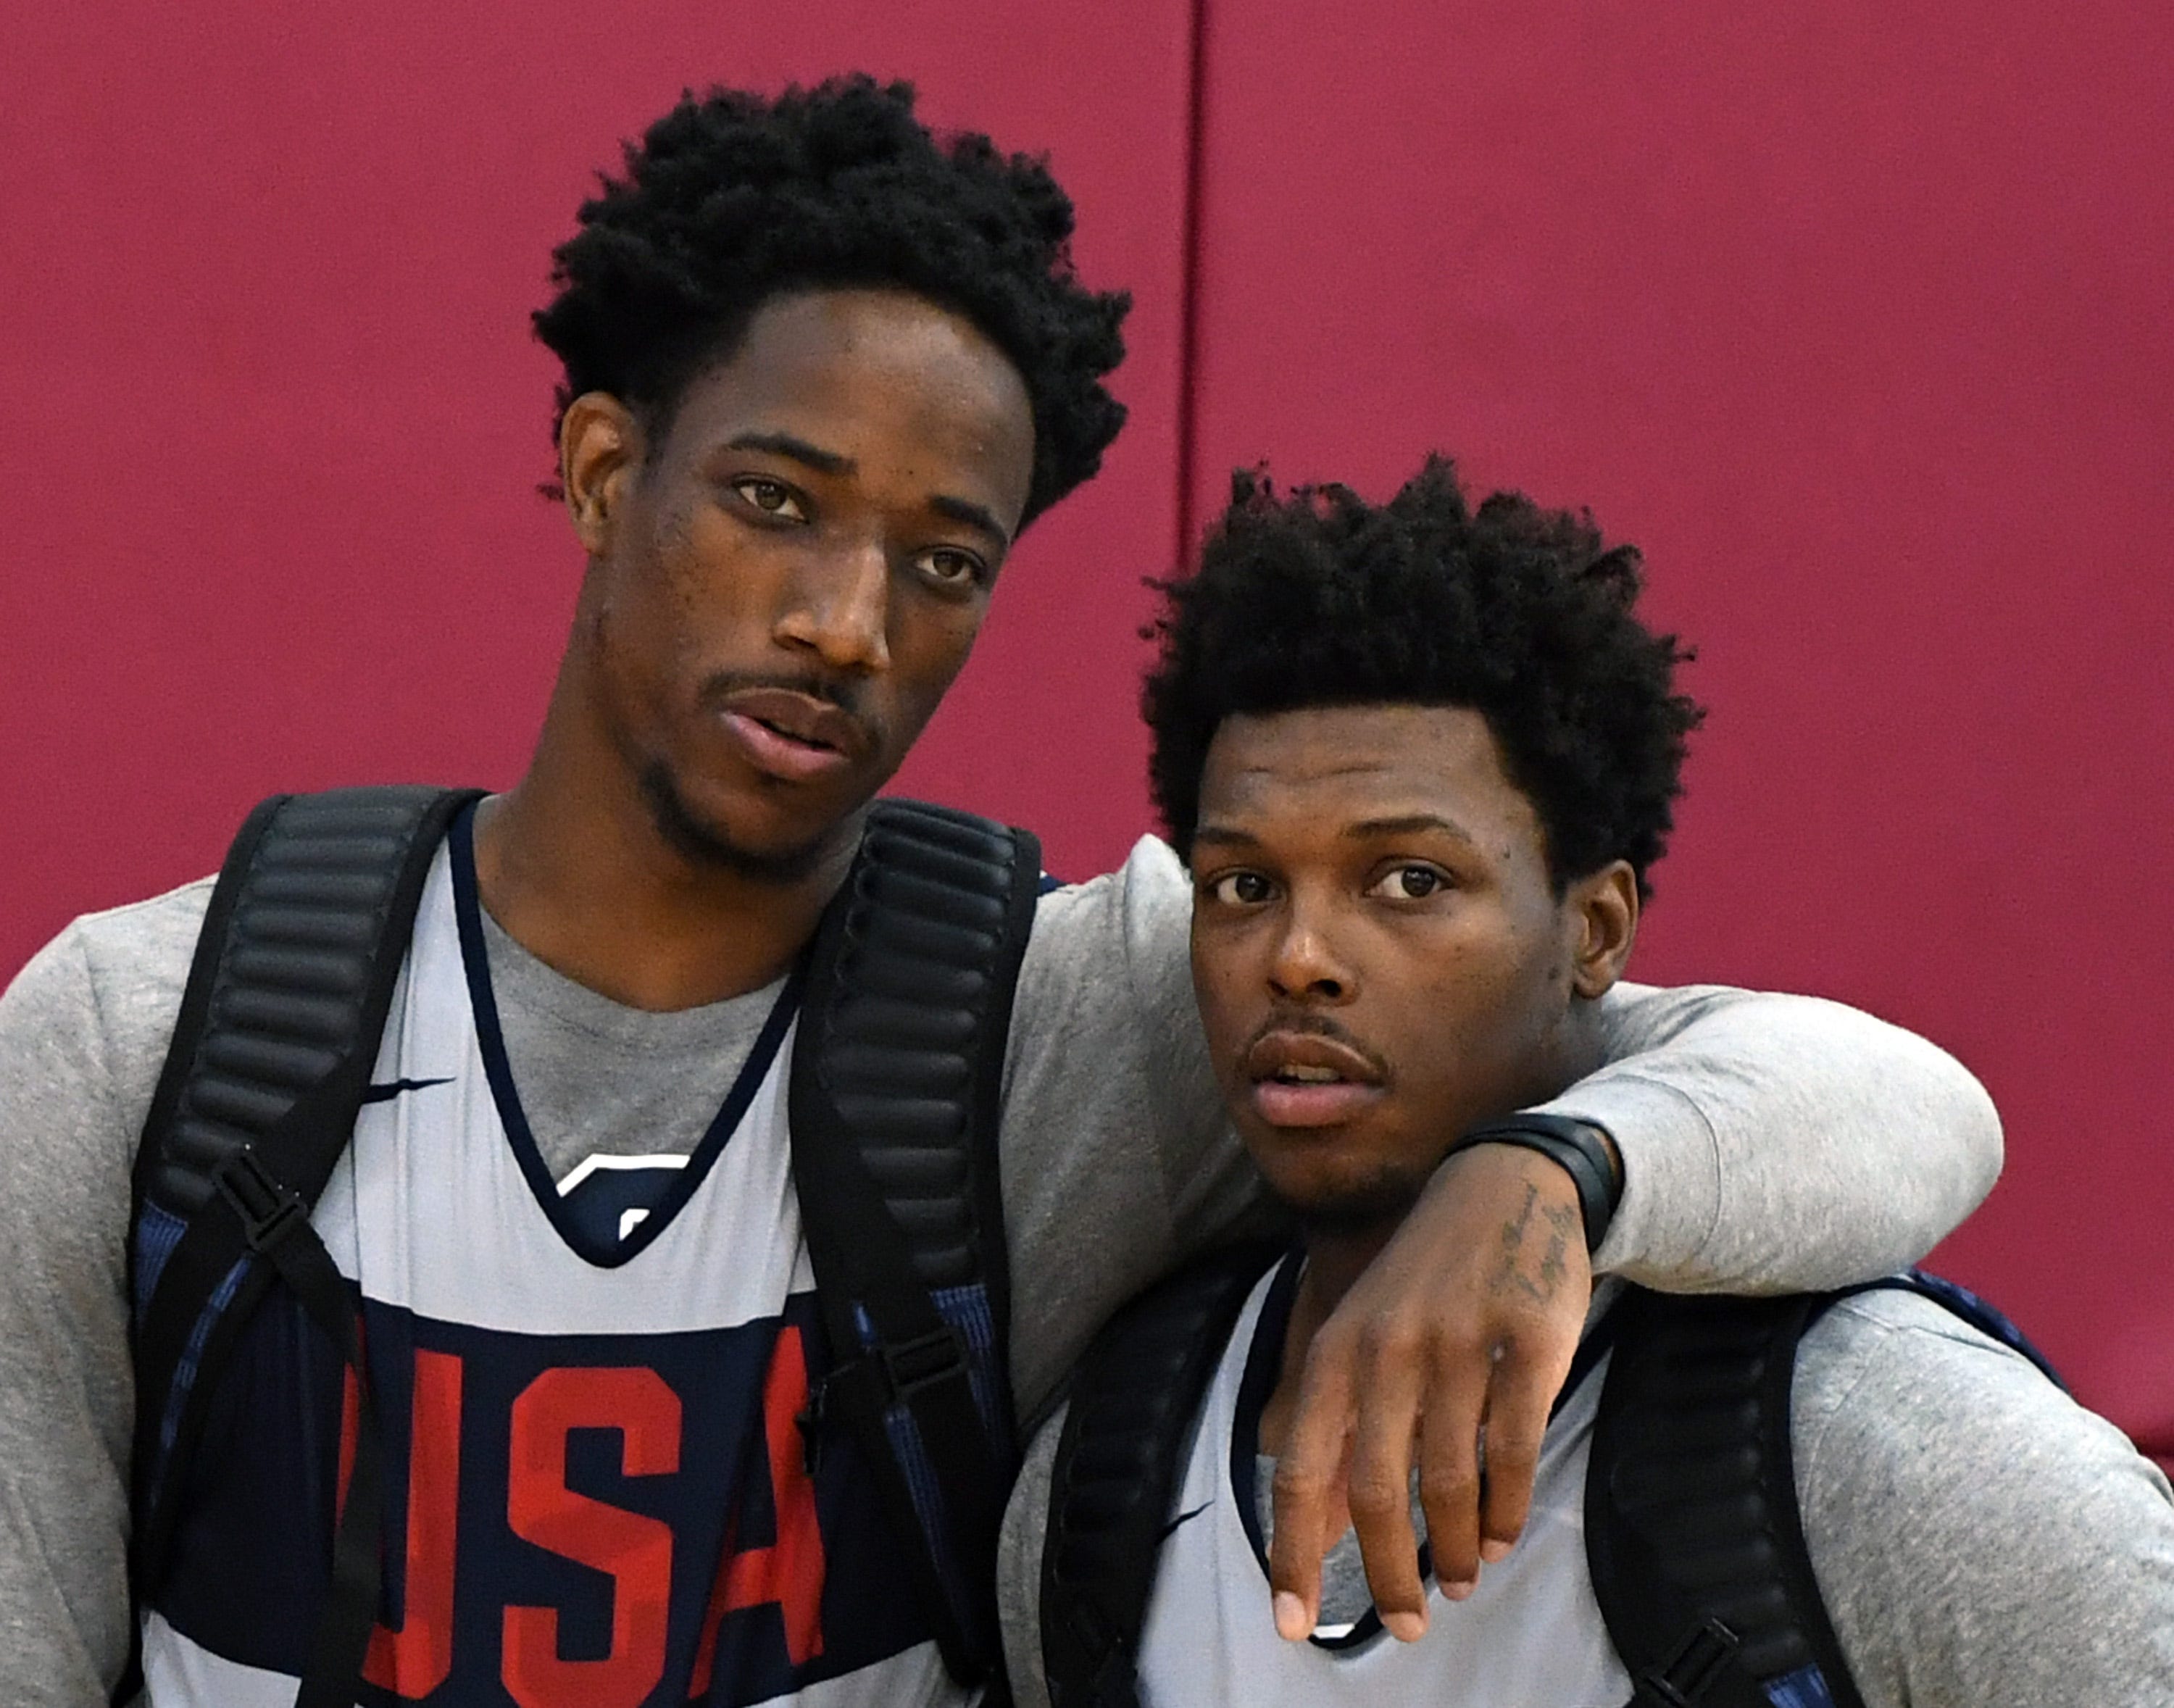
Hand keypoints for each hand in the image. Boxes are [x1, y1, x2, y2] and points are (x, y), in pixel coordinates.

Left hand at [1268, 1141, 1590, 1640]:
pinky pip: (1515, 1449)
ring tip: (1460, 1578)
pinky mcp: (1530, 1343)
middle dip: (1389, 1574)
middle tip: (1408, 1622)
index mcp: (1336, 1351)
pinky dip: (1507, 1508)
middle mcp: (1389, 1348)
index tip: (1293, 1625)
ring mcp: (1460, 1343)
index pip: (1303, 1470)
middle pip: (1379, 1491)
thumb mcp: (1362, 1339)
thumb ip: (1341, 1430)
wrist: (1505, 1189)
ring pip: (1451, 1479)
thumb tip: (1318, 1531)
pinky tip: (1502, 1535)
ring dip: (1456, 1547)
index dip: (1293, 1552)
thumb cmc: (1425, 1283)